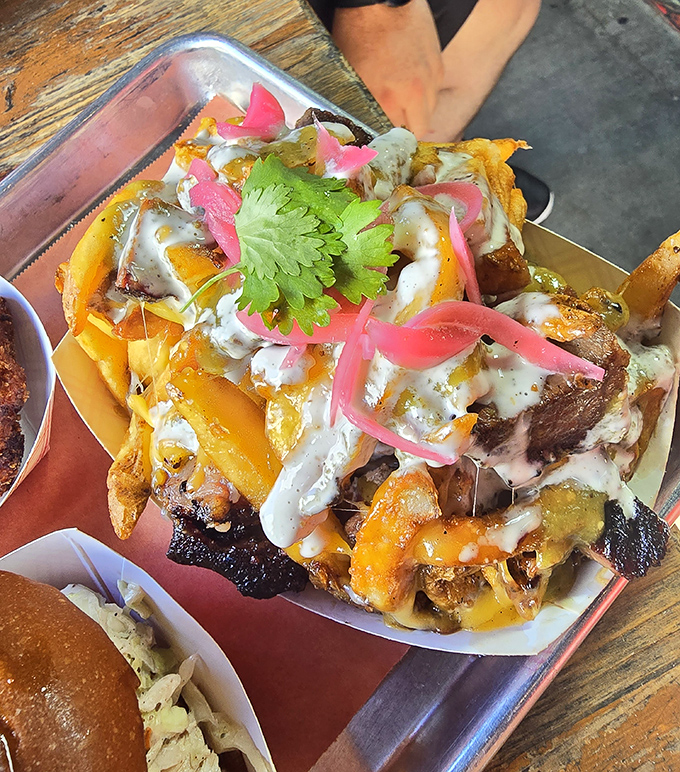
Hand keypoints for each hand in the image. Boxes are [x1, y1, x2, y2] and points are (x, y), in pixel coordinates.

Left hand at [332, 0, 443, 138]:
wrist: (378, 2)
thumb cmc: (359, 35)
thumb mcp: (352, 79)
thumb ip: (364, 108)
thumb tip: (369, 127)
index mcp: (387, 101)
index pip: (395, 137)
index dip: (389, 138)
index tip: (385, 137)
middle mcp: (413, 94)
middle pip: (418, 130)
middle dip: (407, 129)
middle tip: (395, 121)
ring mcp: (429, 79)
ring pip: (429, 111)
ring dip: (418, 110)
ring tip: (402, 98)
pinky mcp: (439, 65)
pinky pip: (435, 90)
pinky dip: (425, 91)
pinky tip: (411, 80)